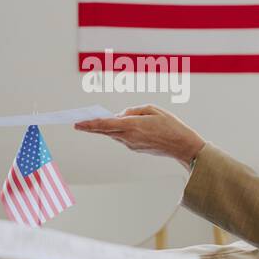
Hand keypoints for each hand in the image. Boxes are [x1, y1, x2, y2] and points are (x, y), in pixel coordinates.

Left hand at [74, 105, 205, 168]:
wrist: (182, 146)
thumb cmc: (170, 125)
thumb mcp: (152, 109)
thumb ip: (133, 110)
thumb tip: (120, 115)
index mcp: (132, 126)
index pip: (105, 124)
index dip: (89, 124)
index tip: (77, 123)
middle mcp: (129, 137)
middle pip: (105, 131)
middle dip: (90, 127)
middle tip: (76, 123)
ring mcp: (131, 145)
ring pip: (113, 134)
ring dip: (104, 128)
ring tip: (92, 122)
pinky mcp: (135, 148)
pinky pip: (122, 137)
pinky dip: (117, 131)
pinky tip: (116, 126)